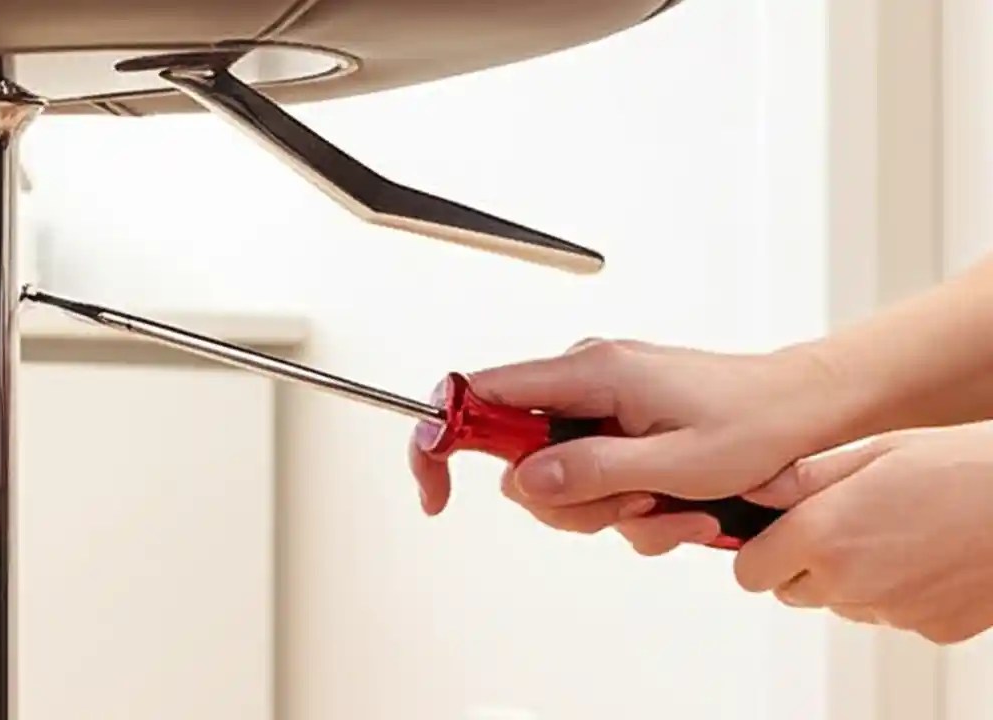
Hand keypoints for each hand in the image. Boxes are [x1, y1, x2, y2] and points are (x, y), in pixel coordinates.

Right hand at [408, 338, 851, 552]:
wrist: (803, 409)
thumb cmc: (756, 422)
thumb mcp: (674, 465)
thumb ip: (590, 472)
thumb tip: (524, 481)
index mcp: (588, 373)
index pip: (477, 395)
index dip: (442, 439)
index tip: (435, 487)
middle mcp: (585, 379)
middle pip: (518, 456)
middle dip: (567, 502)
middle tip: (629, 506)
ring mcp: (600, 401)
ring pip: (558, 476)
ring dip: (609, 508)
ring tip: (671, 505)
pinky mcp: (617, 422)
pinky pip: (592, 475)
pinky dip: (627, 502)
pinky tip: (674, 501)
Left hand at [733, 422, 992, 644]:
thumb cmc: (960, 465)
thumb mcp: (873, 452)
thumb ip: (804, 479)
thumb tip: (754, 492)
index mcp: (823, 536)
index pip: (750, 571)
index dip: (759, 550)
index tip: (775, 532)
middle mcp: (850, 582)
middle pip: (791, 591)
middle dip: (801, 565)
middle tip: (839, 525)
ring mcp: (892, 611)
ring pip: (841, 604)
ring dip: (850, 579)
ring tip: (892, 532)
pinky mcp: (932, 628)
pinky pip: (892, 615)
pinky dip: (899, 592)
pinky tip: (926, 554)